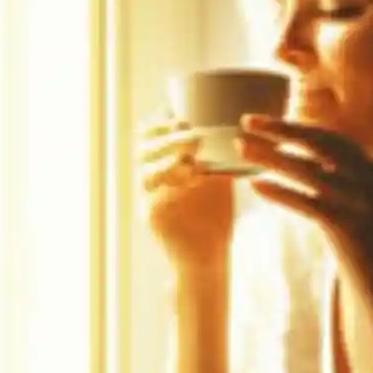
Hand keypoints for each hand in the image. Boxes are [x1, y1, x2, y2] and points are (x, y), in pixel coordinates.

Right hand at [136, 114, 236, 272]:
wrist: (209, 257)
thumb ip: (215, 159)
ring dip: (168, 161)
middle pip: (144, 151)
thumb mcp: (217, 182)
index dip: (159, 124)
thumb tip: (228, 132)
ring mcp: (149, 201)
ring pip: (145, 173)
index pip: (150, 138)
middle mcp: (152, 182)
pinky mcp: (152, 219)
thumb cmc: (213, 219)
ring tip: (192, 160)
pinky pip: (152, 199)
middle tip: (193, 135)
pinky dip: (170, 188)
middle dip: (167, 139)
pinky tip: (190, 182)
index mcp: (164, 167)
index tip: (178, 116)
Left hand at [237, 114, 372, 298]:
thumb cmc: (366, 246)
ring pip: (307, 170)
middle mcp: (367, 179)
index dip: (294, 126)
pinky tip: (257, 185)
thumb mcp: (359, 204)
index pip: (328, 138)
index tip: (261, 120)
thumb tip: (298, 162)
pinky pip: (307, 203)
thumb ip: (338, 180)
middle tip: (246, 121)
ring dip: (270, 156)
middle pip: (318, 144)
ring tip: (241, 147)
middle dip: (280, 129)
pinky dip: (280, 192)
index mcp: (370, 168)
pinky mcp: (346, 226)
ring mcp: (358, 201)